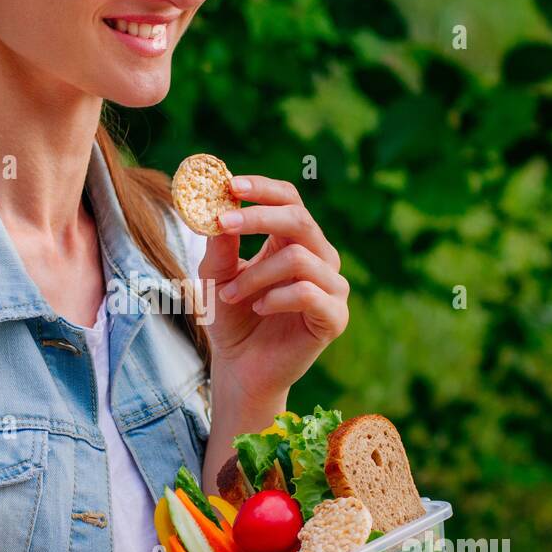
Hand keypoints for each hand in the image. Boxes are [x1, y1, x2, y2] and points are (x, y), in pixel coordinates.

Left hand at [196, 175, 348, 403]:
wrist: (241, 366)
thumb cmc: (232, 317)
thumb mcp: (217, 275)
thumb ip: (220, 243)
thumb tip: (216, 206)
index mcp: (294, 240)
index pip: (289, 199)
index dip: (262, 189)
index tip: (230, 184)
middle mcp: (320, 257)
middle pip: (299, 218)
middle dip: (258, 217)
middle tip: (222, 223)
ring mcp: (331, 287)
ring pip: (298, 258)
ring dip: (255, 274)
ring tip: (230, 294)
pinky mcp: (335, 317)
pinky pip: (308, 293)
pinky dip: (276, 298)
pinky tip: (259, 309)